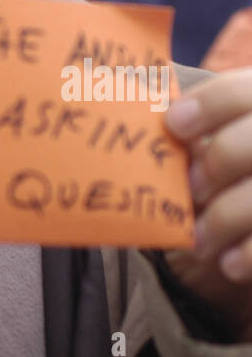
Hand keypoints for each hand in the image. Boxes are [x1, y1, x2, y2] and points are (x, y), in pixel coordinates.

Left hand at [162, 73, 251, 340]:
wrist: (243, 203)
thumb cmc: (216, 166)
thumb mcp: (203, 136)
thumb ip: (180, 124)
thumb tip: (118, 103)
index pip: (240, 92)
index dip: (209, 105)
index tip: (173, 124)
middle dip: (219, 159)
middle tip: (190, 187)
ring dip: (223, 217)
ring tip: (196, 240)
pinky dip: (247, 252)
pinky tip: (227, 264)